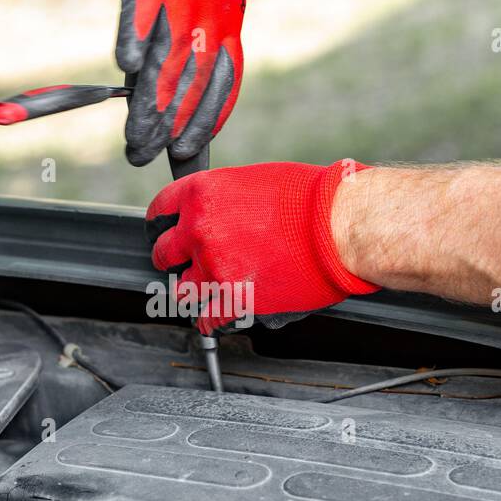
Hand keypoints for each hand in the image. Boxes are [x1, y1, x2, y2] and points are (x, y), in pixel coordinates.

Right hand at [89, 0, 244, 165]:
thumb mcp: (192, 16)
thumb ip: (185, 67)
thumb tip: (179, 125)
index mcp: (228, 23)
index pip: (222, 82)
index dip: (204, 119)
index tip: (183, 151)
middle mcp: (211, 8)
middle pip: (191, 75)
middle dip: (169, 122)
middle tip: (144, 154)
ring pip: (167, 51)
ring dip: (149, 98)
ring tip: (133, 134)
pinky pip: (143, 6)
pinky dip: (135, 35)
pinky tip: (126, 66)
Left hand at [145, 160, 379, 333]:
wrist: (340, 226)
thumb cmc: (311, 198)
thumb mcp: (256, 180)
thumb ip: (226, 199)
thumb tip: (221, 212)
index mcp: (202, 194)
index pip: (159, 212)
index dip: (163, 226)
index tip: (166, 234)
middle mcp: (199, 231)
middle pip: (163, 254)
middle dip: (174, 260)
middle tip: (189, 264)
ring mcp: (214, 268)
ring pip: (183, 291)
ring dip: (195, 291)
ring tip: (210, 290)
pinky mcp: (234, 300)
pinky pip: (208, 320)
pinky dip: (212, 320)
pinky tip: (220, 315)